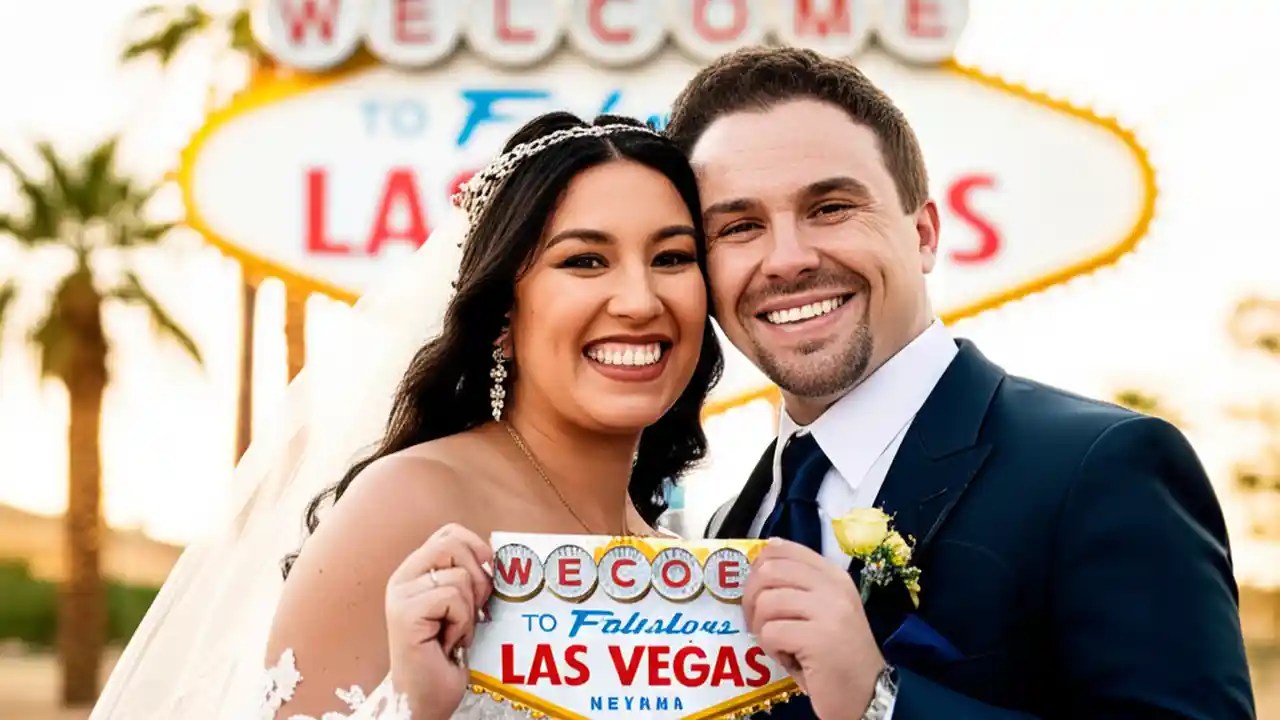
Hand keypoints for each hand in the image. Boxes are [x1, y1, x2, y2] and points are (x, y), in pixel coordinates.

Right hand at [385, 523, 492, 719]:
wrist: (426, 698)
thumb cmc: (446, 656)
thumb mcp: (461, 606)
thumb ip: (468, 577)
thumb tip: (493, 554)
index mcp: (415, 571)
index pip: (449, 534)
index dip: (475, 547)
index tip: (487, 575)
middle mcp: (403, 578)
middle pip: (453, 545)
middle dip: (476, 578)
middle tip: (471, 610)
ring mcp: (401, 595)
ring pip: (459, 577)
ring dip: (468, 612)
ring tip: (454, 634)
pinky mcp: (405, 614)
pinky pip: (452, 598)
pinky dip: (461, 624)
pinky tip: (447, 643)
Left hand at [743, 538, 883, 719]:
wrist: (867, 693)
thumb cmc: (837, 654)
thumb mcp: (822, 610)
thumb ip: (799, 583)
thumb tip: (767, 549)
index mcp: (834, 575)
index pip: (783, 549)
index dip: (758, 568)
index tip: (760, 591)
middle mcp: (834, 587)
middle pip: (769, 571)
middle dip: (752, 598)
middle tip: (760, 622)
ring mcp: (829, 611)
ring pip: (766, 602)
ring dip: (762, 628)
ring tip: (780, 644)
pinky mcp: (818, 639)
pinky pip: (770, 632)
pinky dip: (771, 649)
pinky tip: (789, 658)